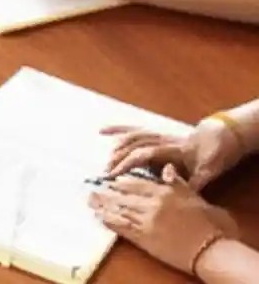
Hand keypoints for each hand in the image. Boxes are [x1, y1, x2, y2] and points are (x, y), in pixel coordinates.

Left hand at [89, 165, 226, 273]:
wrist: (212, 250)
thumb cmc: (211, 224)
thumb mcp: (196, 197)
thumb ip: (178, 183)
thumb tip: (166, 168)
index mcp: (165, 191)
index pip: (137, 181)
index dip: (122, 178)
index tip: (110, 176)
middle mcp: (152, 203)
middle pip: (123, 193)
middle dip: (107, 190)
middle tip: (93, 186)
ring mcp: (146, 220)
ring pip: (118, 208)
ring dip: (102, 203)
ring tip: (89, 199)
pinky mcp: (143, 238)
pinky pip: (121, 226)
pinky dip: (108, 220)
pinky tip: (98, 216)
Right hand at [103, 117, 246, 189]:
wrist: (219, 139)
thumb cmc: (212, 157)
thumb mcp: (208, 171)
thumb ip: (194, 181)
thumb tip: (180, 192)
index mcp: (173, 148)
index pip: (144, 154)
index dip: (128, 163)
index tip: (114, 175)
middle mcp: (162, 138)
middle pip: (134, 145)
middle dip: (118, 159)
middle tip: (107, 174)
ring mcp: (158, 134)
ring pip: (132, 137)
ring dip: (117, 149)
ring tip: (107, 163)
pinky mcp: (155, 133)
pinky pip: (134, 129)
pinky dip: (118, 129)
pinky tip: (102, 131)